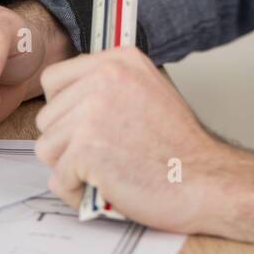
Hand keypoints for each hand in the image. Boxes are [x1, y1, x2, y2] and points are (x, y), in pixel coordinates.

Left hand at [35, 45, 228, 231]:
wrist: (206, 180)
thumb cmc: (180, 147)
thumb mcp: (149, 90)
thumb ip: (111, 85)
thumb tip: (74, 94)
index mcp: (119, 60)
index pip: (55, 79)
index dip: (65, 109)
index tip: (86, 127)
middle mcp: (104, 77)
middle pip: (47, 116)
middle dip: (67, 143)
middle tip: (104, 156)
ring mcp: (93, 111)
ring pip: (47, 147)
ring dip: (71, 168)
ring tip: (106, 172)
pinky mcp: (87, 148)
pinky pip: (57, 178)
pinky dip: (77, 192)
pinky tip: (106, 188)